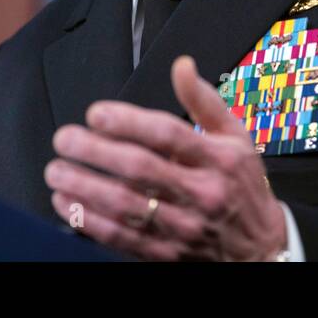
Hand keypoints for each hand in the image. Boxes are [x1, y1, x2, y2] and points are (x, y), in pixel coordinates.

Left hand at [44, 55, 288, 260]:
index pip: (168, 135)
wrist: (261, 248)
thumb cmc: (243, 186)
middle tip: (65, 138)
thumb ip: (204, 100)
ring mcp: (183, 226)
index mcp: (218, 159)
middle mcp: (200, 193)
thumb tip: (181, 65)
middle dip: (95, 152)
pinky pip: (121, 236)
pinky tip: (68, 203)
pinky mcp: (167, 252)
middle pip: (140, 168)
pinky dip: (89, 220)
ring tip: (57, 170)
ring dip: (84, 187)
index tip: (96, 113)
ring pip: (125, 204)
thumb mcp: (236, 137)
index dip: (129, 121)